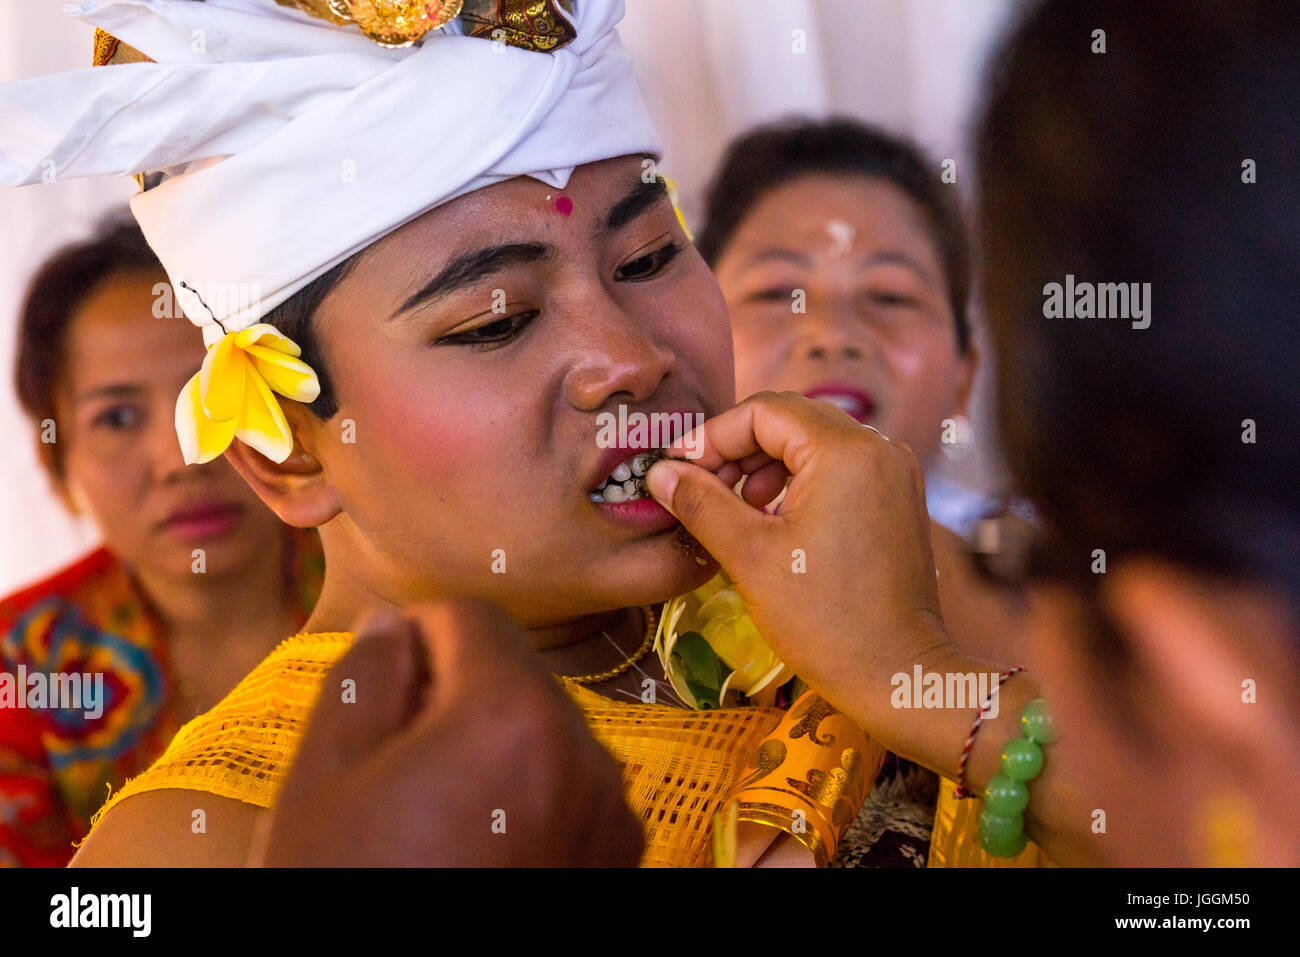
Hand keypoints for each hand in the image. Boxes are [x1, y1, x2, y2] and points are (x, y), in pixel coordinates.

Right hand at [252, 599, 643, 865]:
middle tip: (391, 757)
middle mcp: (587, 756)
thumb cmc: (352, 892)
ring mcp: (612, 816)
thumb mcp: (324, 782)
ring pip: (547, 731)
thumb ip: (366, 680)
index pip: (471, 619)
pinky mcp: (619, 864)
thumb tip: (394, 627)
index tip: (382, 675)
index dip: (416, 633)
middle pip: (516, 675)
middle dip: (456, 692)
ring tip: (431, 811)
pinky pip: (572, 790)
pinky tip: (476, 844)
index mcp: (514, 717)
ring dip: (493, 743)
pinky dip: (529, 793)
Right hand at [645, 391, 954, 731]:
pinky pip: (838, 468)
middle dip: (738, 449)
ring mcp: (894, 473)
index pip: (764, 411)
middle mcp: (878, 449)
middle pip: (790, 420)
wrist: (898, 674)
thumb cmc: (825, 620)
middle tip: (700, 488)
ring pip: (813, 443)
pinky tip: (772, 520)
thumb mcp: (748, 556)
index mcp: (845, 451)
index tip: (679, 471)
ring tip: (735, 508)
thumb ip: (701, 503)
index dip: (713, 437)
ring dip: (765, 466)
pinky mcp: (897, 499)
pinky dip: (799, 482)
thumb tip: (661, 473)